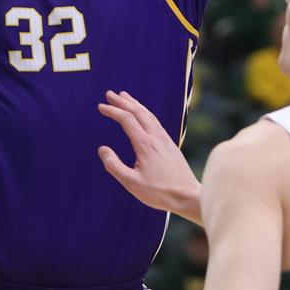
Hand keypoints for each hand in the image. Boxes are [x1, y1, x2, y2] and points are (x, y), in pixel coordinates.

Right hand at [97, 90, 199, 219]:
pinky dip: (145, 113)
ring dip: (135, 104)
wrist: (188, 196)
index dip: (112, 111)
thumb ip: (114, 165)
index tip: (101, 106)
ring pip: (149, 115)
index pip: (127, 119)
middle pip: (138, 112)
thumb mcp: (131, 183)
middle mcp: (156, 138)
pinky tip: (143, 116)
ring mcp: (165, 140)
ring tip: (125, 97)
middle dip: (123, 101)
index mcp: (145, 145)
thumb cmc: (160, 192)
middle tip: (110, 94)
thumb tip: (102, 149)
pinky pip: (156, 122)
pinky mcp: (171, 145)